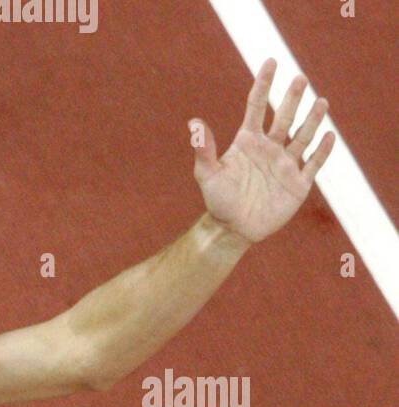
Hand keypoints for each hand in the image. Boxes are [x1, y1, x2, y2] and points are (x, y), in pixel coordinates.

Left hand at [190, 58, 335, 243]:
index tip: (270, 61)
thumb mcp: (207, 175)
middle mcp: (270, 148)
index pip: (257, 106)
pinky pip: (314, 163)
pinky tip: (329, 137)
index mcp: (248, 141)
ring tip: (321, 102)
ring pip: (303, 135)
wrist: (233, 230)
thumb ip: (204, 151)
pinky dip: (322, 150)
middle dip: (292, 97)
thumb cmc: (218, 201)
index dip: (264, 84)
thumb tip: (193, 124)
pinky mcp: (298, 182)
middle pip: (284, 116)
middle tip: (299, 78)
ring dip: (312, 119)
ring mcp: (286, 164)